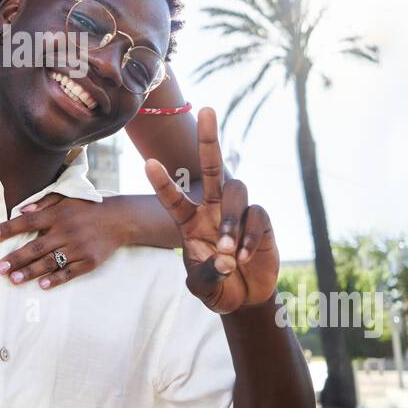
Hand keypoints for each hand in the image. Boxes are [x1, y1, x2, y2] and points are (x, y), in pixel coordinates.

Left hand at [0, 193, 121, 289]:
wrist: (119, 219)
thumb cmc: (87, 208)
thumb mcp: (66, 199)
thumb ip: (43, 203)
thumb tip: (20, 210)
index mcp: (58, 215)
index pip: (27, 222)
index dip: (7, 229)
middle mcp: (66, 231)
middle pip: (36, 247)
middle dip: (15, 258)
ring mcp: (78, 248)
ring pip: (50, 262)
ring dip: (30, 272)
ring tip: (14, 279)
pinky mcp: (89, 262)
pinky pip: (69, 273)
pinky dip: (55, 279)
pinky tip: (42, 285)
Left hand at [144, 107, 279, 313]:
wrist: (245, 298)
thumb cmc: (217, 287)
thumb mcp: (203, 287)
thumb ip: (207, 274)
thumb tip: (223, 259)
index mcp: (189, 220)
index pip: (172, 197)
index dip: (161, 181)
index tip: (147, 162)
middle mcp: (212, 209)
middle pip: (211, 166)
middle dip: (208, 138)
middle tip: (206, 109)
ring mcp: (237, 212)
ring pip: (235, 192)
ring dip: (231, 220)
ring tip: (228, 251)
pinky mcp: (261, 220)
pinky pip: (256, 216)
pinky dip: (249, 236)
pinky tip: (244, 257)